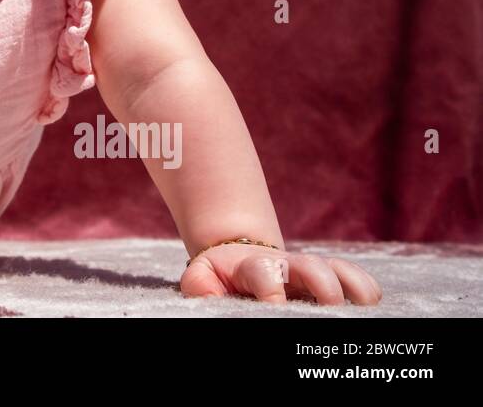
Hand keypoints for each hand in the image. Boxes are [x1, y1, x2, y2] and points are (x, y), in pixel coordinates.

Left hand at [180, 243, 382, 304]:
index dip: (273, 291)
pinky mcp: (331, 278)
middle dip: (324, 288)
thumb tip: (209, 295)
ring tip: (360, 310)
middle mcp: (289, 266)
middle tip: (327, 311)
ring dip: (354, 288)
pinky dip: (368, 290)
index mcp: (254, 266)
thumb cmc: (221, 275)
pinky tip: (368, 308)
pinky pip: (359, 279)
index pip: (266, 274)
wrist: (240, 256)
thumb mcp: (202, 275)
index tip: (275, 308)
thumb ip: (200, 284)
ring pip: (342, 270)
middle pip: (314, 267)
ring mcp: (313, 270)